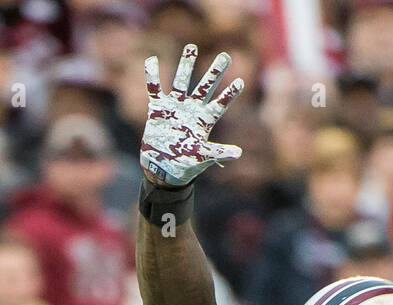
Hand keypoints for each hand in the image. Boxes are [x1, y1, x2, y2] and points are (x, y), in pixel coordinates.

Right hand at [141, 44, 243, 186]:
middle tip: (225, 56)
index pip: (220, 104)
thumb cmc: (185, 165)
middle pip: (205, 87)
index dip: (230, 94)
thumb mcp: (203, 157)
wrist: (163, 168)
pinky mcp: (158, 109)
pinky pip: (155, 89)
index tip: (241, 81)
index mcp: (204, 121)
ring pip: (181, 82)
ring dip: (186, 65)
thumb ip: (219, 152)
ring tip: (191, 47)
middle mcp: (192, 110)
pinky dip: (152, 76)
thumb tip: (239, 153)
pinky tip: (151, 60)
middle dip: (215, 72)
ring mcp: (175, 107)